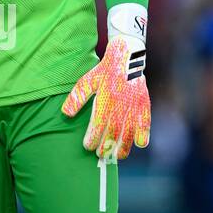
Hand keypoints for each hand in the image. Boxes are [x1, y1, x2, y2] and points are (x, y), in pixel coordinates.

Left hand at [61, 37, 150, 160]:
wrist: (127, 56)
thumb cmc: (104, 71)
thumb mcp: (87, 81)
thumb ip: (77, 98)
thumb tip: (66, 114)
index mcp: (105, 98)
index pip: (99, 123)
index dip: (93, 138)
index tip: (87, 146)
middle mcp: (120, 103)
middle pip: (114, 132)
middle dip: (107, 146)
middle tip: (100, 155)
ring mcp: (134, 105)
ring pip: (130, 132)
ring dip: (124, 146)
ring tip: (116, 156)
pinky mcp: (144, 104)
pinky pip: (146, 123)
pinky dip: (144, 135)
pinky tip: (139, 144)